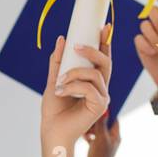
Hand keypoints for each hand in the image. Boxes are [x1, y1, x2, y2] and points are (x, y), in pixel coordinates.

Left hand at [41, 25, 111, 151]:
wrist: (52, 130)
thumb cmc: (54, 109)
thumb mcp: (54, 79)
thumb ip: (58, 61)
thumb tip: (62, 39)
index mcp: (92, 82)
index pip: (102, 59)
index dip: (105, 43)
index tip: (103, 27)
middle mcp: (101, 88)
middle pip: (105, 63)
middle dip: (93, 50)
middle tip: (76, 45)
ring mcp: (102, 97)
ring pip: (95, 74)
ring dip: (74, 73)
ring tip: (59, 82)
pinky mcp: (100, 105)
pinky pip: (89, 87)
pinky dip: (72, 86)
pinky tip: (61, 92)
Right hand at [81, 114, 120, 156]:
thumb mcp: (100, 138)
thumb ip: (102, 124)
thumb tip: (104, 110)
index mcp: (116, 136)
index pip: (114, 118)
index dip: (108, 111)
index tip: (99, 105)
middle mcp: (111, 139)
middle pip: (104, 123)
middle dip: (96, 119)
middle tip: (88, 116)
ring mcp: (103, 144)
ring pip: (97, 130)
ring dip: (90, 128)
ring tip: (85, 128)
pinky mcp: (96, 148)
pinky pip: (92, 137)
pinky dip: (87, 135)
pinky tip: (83, 136)